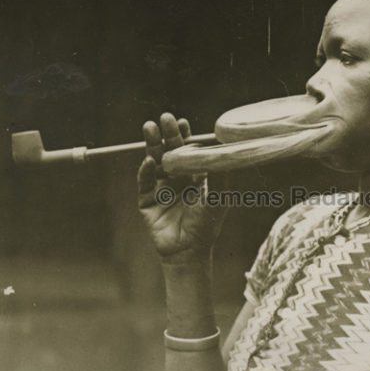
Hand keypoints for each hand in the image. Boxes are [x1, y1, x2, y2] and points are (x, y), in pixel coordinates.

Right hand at [137, 113, 226, 261]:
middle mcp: (177, 179)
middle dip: (167, 135)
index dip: (185, 136)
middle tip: (165, 118)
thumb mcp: (218, 196)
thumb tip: (225, 146)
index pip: (189, 151)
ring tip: (150, 128)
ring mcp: (160, 189)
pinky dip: (146, 171)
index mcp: (195, 176)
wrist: (190, 252)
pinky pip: (144, 182)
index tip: (183, 123)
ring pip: (154, 162)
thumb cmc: (207, 225)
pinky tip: (149, 162)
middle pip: (170, 151)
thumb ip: (220, 171)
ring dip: (152, 145)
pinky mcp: (146, 201)